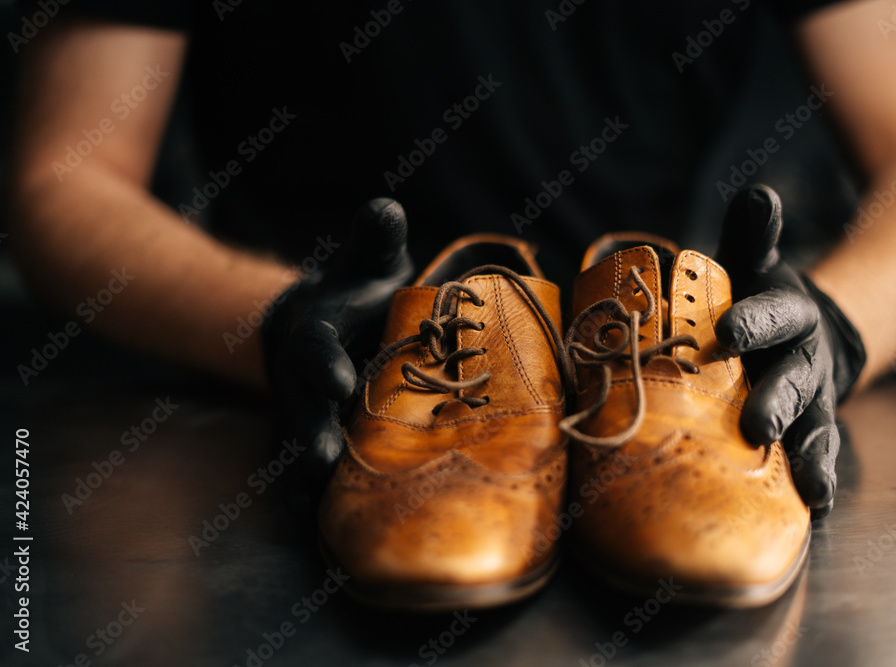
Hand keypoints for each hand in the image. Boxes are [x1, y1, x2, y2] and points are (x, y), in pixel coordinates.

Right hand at [261, 198, 413, 486]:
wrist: (330, 328)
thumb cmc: (361, 291)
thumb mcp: (368, 260)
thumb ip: (373, 237)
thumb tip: (386, 209)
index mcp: (317, 336)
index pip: (317, 349)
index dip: (326, 364)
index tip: (341, 380)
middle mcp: (307, 383)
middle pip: (305, 410)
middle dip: (315, 432)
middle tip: (327, 457)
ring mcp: (311, 417)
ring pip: (307, 447)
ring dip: (315, 473)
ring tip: (327, 498)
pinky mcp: (325, 440)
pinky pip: (315, 473)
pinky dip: (316, 498)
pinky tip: (327, 526)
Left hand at [714, 184, 864, 516]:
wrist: (804, 335)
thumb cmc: (760, 300)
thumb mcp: (757, 264)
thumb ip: (754, 234)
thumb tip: (760, 193)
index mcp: (785, 317)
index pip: (771, 317)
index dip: (753, 323)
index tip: (728, 333)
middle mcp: (802, 361)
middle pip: (794, 381)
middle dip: (777, 401)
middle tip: (757, 423)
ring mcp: (809, 401)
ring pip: (814, 427)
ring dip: (810, 453)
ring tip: (810, 484)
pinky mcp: (806, 431)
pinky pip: (812, 455)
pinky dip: (815, 478)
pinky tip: (814, 506)